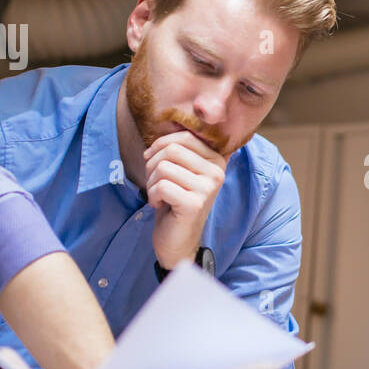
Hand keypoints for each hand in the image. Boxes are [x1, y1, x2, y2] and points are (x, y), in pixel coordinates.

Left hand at [144, 128, 227, 269]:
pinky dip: (153, 196)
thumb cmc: (175, 202)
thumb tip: (165, 127)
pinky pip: (161, 186)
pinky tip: (160, 205)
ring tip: (159, 194)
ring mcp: (208, 188)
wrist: (179, 241)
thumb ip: (179, 150)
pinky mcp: (195, 203)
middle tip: (155, 182)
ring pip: (163, 168)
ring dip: (152, 183)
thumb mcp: (181, 172)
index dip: (159, 146)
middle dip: (152, 165)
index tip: (153, 162)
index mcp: (216, 160)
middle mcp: (217, 172)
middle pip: (171, 149)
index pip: (183, 137)